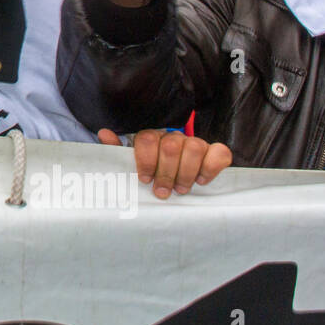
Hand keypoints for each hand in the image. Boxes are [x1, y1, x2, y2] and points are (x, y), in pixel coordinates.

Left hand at [98, 128, 231, 198]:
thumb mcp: (133, 166)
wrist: (178, 181)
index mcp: (153, 138)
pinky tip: (202, 181)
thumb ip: (119, 150)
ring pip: (194, 147)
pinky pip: (220, 153)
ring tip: (181, 190)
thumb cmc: (152, 174)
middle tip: (163, 192)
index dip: (145, 160)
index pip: (147, 138)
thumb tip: (104, 133)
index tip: (145, 179)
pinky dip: (211, 167)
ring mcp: (197, 143)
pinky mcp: (216, 153)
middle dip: (165, 172)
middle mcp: (175, 137)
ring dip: (186, 172)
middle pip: (170, 145)